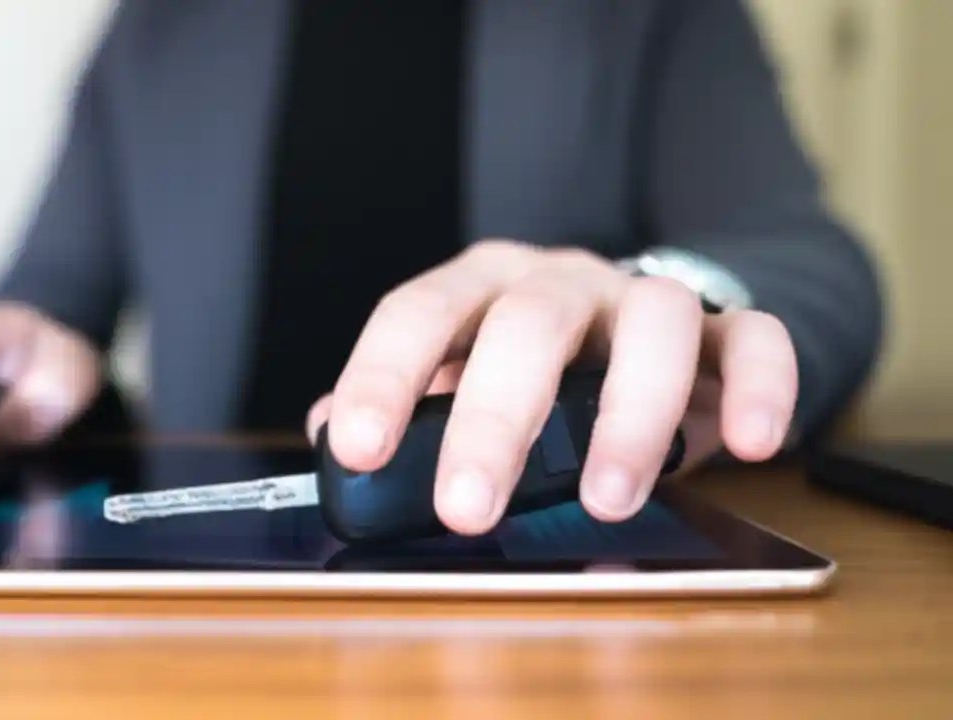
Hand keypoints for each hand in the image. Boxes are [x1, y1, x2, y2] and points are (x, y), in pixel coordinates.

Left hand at [306, 240, 796, 533]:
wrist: (638, 329)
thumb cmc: (537, 369)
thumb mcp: (462, 379)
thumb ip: (409, 404)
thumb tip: (325, 435)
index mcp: (479, 288)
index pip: (418, 314)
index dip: (383, 376)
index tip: (358, 446)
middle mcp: (557, 282)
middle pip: (524, 323)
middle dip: (495, 418)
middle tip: (468, 508)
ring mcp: (639, 297)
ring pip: (647, 323)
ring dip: (629, 413)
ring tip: (609, 497)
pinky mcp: (722, 324)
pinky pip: (755, 335)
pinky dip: (762, 383)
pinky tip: (753, 444)